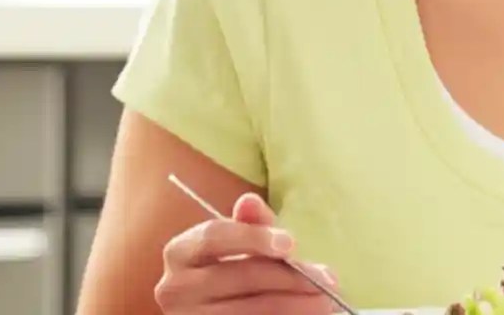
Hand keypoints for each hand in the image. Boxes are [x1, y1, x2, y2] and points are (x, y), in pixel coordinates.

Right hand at [155, 192, 339, 314]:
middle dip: (292, 277)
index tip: (292, 244)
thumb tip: (249, 200)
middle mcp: (174, 287)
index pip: (215, 236)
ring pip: (250, 310)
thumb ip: (252, 225)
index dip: (255, 237)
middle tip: (328, 280)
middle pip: (242, 276)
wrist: (212, 311)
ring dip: (295, 305)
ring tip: (325, 301)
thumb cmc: (232, 273)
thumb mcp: (241, 246)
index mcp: (181, 251)